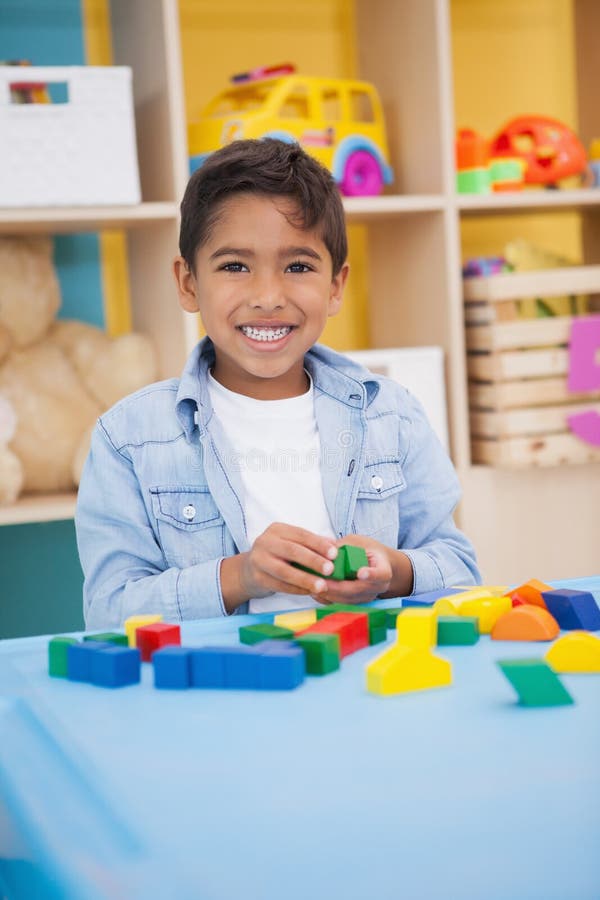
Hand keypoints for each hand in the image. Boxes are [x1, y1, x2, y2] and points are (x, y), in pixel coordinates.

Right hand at [221, 523, 337, 611]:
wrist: (249, 570)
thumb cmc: (278, 555)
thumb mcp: (291, 543)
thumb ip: (312, 543)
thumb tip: (335, 545)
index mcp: (277, 530)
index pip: (301, 534)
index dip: (318, 544)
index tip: (334, 554)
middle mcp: (265, 542)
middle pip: (292, 551)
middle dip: (313, 560)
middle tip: (330, 569)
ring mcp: (259, 560)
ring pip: (285, 571)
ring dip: (305, 579)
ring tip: (322, 586)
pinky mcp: (257, 578)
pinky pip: (280, 585)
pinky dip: (297, 590)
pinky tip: (309, 592)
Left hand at [310, 534, 393, 604]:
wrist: (376, 565)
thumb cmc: (367, 551)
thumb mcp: (358, 542)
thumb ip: (344, 545)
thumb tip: (325, 545)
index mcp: (383, 570)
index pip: (380, 574)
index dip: (371, 575)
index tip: (361, 572)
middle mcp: (377, 587)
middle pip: (359, 590)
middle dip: (339, 587)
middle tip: (322, 581)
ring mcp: (366, 597)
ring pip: (347, 600)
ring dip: (330, 593)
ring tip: (314, 584)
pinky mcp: (355, 603)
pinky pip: (340, 603)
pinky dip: (326, 597)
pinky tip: (313, 590)